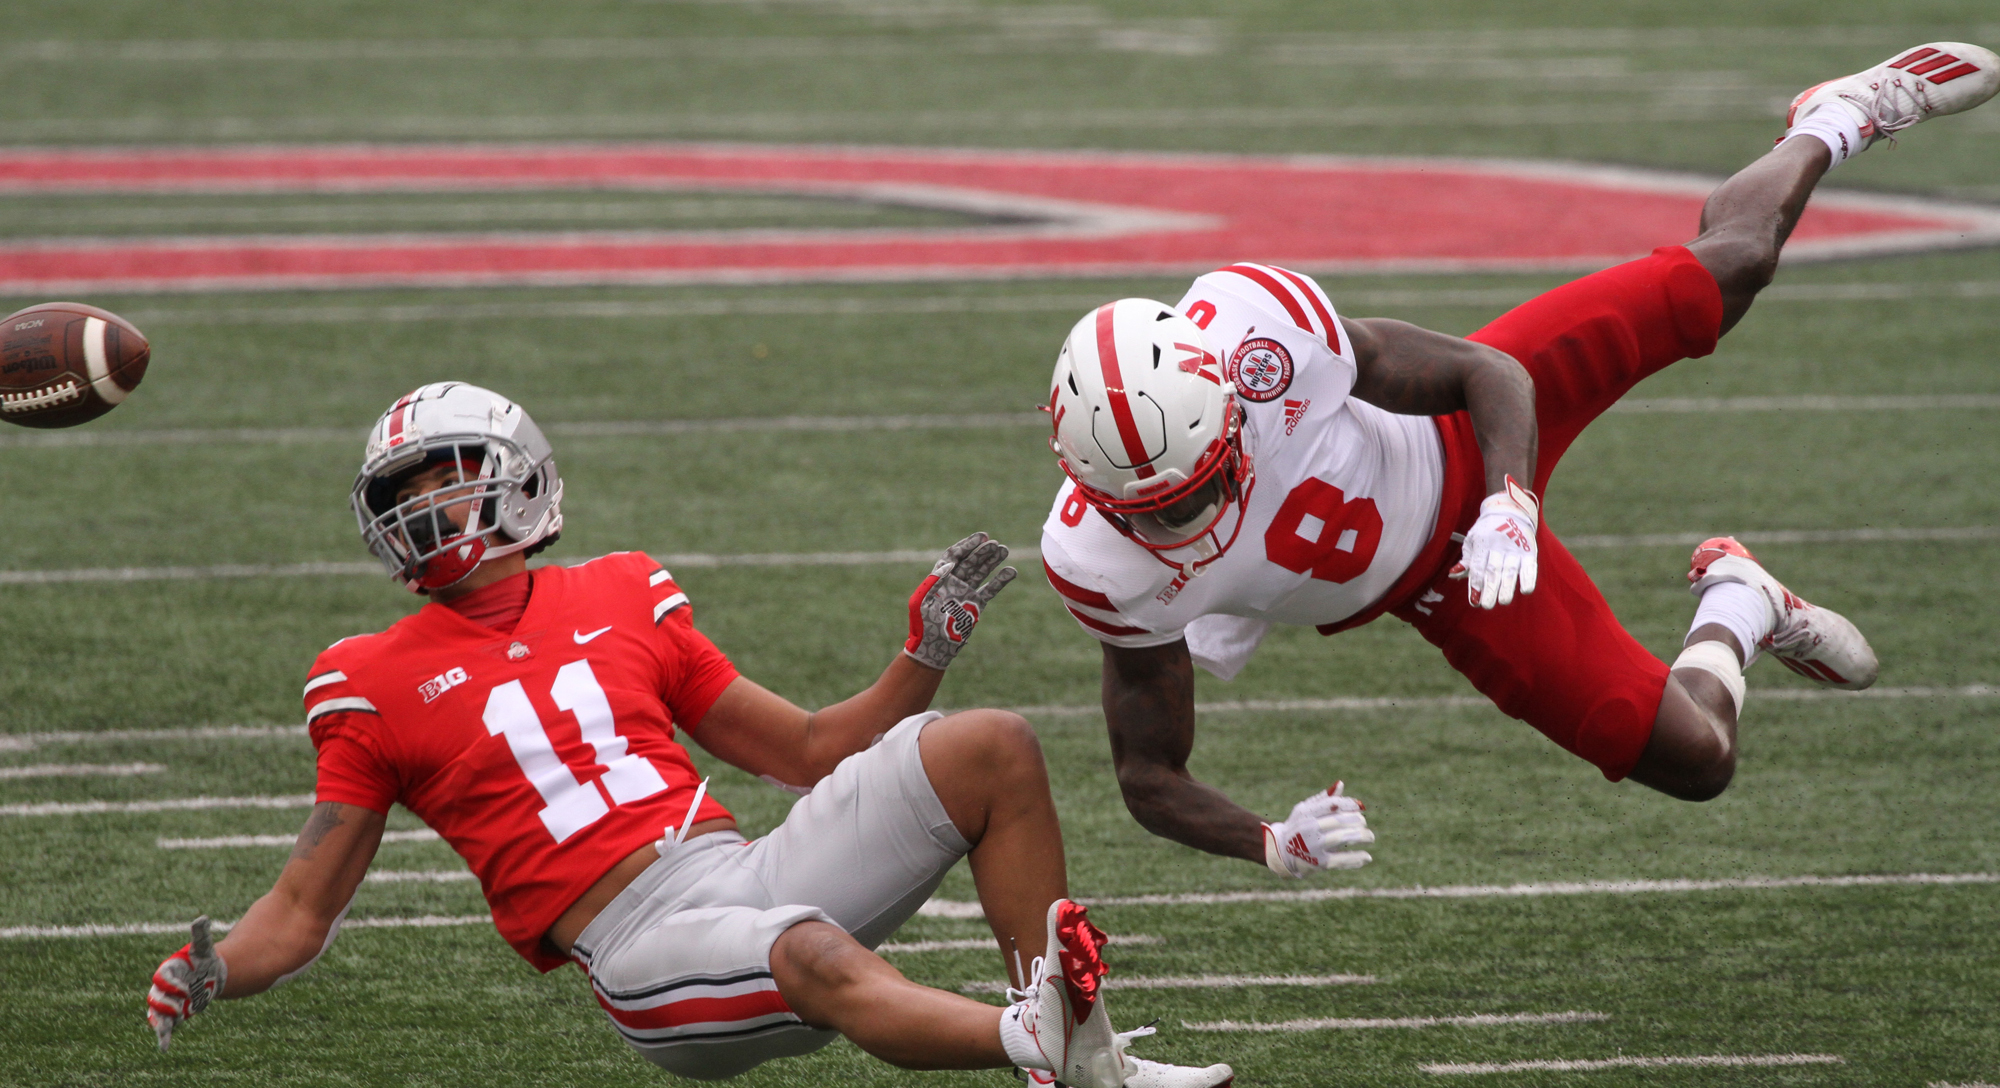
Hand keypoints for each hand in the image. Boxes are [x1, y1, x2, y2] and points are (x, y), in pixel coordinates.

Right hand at [147, 916, 227, 1051]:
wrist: (207, 976)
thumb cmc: (203, 961)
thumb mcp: (203, 949)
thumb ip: (201, 935)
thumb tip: (202, 918)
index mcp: (167, 971)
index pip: (162, 979)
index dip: (172, 984)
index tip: (186, 988)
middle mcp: (162, 988)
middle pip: (156, 998)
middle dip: (167, 1002)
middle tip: (183, 1004)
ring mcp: (165, 1002)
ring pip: (157, 1013)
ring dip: (164, 1019)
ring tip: (178, 1017)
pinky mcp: (171, 1015)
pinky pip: (163, 1027)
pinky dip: (163, 1036)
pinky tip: (164, 1047)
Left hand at [904, 532, 1016, 669]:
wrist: (934, 648)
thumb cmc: (923, 625)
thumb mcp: (921, 601)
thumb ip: (934, 581)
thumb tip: (949, 563)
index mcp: (939, 579)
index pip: (954, 556)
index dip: (967, 545)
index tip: (981, 537)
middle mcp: (954, 582)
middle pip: (970, 561)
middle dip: (982, 551)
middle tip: (996, 544)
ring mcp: (966, 593)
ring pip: (981, 572)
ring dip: (992, 561)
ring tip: (1004, 550)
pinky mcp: (976, 605)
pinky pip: (990, 589)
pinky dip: (1000, 580)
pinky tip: (1011, 571)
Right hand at [1263, 782, 1373, 877]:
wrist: (1281, 852)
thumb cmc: (1298, 826)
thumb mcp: (1305, 810)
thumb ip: (1324, 799)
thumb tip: (1341, 784)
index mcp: (1305, 813)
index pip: (1331, 804)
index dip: (1349, 804)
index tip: (1360, 806)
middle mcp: (1308, 828)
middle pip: (1338, 820)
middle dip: (1356, 820)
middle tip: (1363, 823)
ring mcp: (1313, 846)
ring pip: (1341, 838)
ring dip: (1360, 837)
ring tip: (1370, 837)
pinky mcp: (1318, 863)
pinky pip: (1340, 860)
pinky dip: (1356, 858)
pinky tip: (1367, 857)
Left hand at [1449, 475, 1538, 608]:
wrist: (1509, 509)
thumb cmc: (1486, 530)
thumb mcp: (1472, 540)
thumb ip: (1467, 560)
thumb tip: (1453, 575)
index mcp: (1483, 542)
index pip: (1478, 566)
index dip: (1476, 584)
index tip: (1474, 601)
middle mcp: (1499, 545)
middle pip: (1494, 570)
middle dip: (1490, 589)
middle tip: (1486, 605)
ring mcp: (1515, 548)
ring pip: (1510, 570)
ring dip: (1507, 587)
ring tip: (1502, 601)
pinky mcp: (1529, 550)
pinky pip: (1530, 566)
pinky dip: (1528, 578)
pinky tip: (1525, 591)